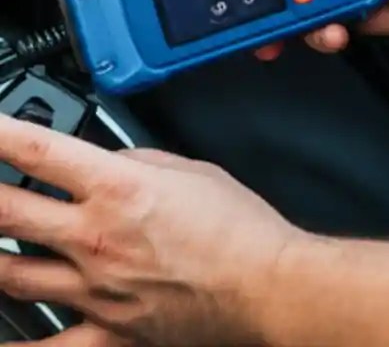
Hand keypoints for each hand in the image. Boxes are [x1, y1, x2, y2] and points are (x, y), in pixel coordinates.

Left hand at [0, 117, 306, 345]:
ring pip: (10, 273)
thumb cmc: (244, 232)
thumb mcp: (196, 171)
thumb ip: (143, 162)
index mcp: (120, 189)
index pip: (38, 150)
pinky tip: (1, 340)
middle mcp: (96, 237)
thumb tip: (114, 161)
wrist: (270, 287)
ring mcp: (95, 287)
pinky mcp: (109, 329)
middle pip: (5, 211)